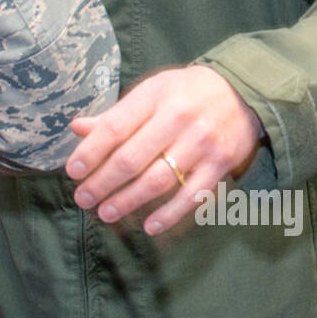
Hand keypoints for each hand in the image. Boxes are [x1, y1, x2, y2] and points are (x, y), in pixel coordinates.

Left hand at [65, 65, 263, 234]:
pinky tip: (149, 227)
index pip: (115, 127)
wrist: (244, 91)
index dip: (91, 152)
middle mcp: (178, 118)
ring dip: (129, 201)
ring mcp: (202, 143)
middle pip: (132, 158)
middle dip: (103, 182)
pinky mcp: (221, 164)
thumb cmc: (186, 92)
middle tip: (83, 199)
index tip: (73, 171)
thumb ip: (117, 114)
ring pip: (158, 180)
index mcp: (155, 96)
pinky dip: (170, 215)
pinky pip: (192, 196)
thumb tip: (77, 128)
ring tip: (106, 213)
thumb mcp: (151, 91)